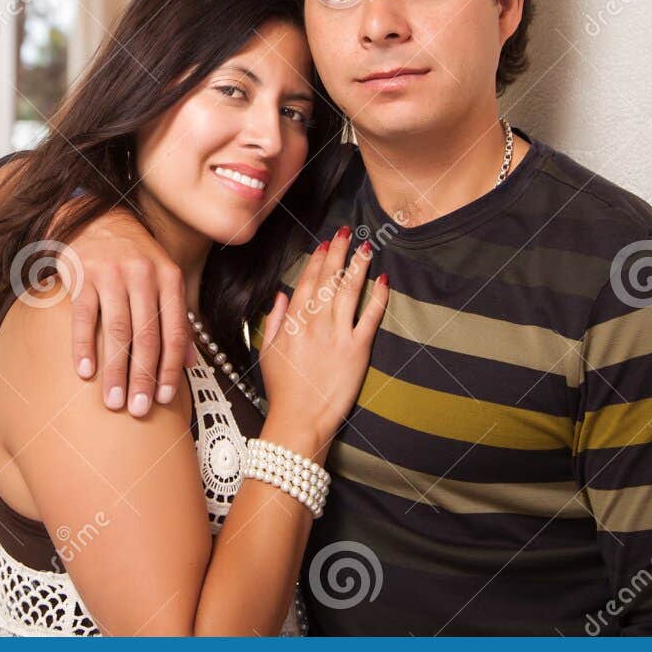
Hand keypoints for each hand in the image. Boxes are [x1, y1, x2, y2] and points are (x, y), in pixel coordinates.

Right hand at [64, 208, 195, 416]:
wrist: (94, 216)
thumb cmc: (132, 255)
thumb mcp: (162, 278)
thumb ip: (176, 317)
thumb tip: (190, 363)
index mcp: (168, 278)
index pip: (175, 332)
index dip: (171, 369)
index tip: (166, 399)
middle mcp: (143, 275)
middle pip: (147, 336)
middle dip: (144, 378)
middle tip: (139, 409)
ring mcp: (112, 274)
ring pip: (117, 331)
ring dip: (116, 371)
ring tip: (113, 401)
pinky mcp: (83, 275)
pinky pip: (84, 316)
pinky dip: (84, 346)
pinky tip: (85, 372)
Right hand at [255, 226, 387, 460]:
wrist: (299, 419)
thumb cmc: (283, 391)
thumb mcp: (268, 352)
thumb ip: (274, 320)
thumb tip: (280, 295)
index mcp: (293, 322)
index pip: (306, 282)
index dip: (317, 260)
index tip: (325, 243)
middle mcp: (315, 323)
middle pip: (328, 280)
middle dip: (338, 253)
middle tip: (346, 232)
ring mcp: (337, 335)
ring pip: (349, 291)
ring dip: (358, 266)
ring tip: (366, 247)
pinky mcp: (357, 349)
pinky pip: (370, 316)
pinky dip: (377, 296)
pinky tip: (383, 280)